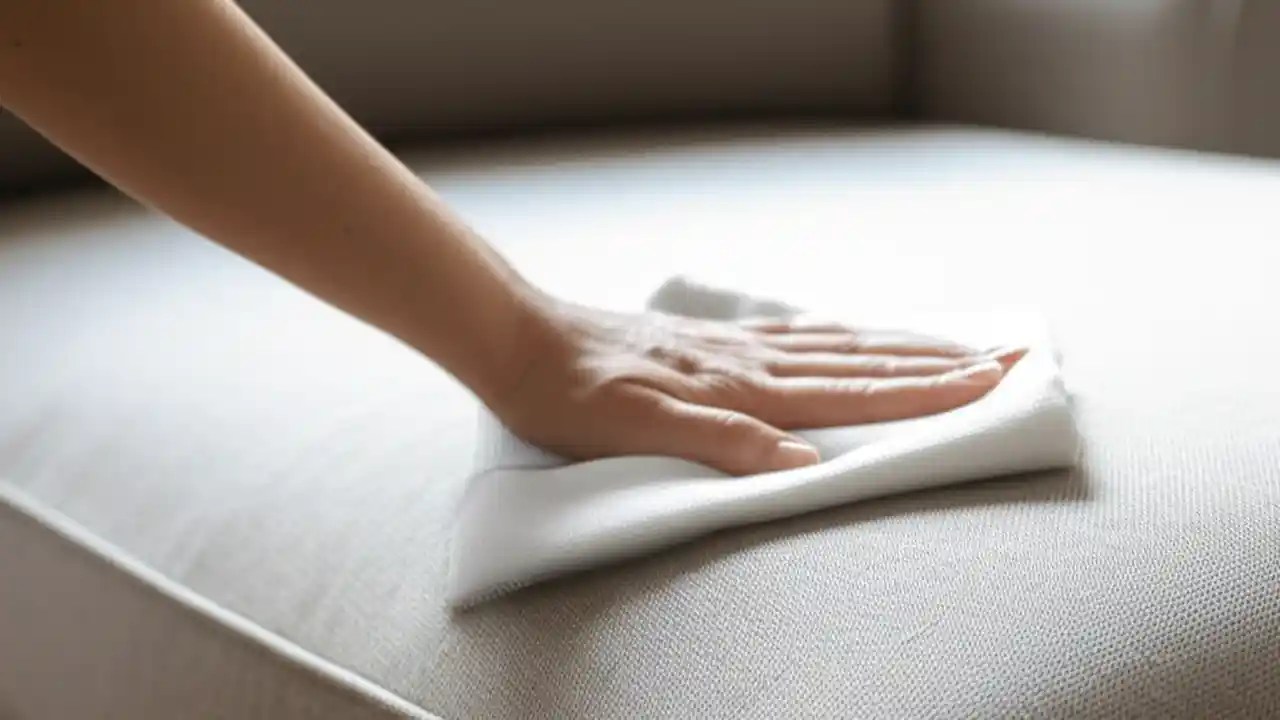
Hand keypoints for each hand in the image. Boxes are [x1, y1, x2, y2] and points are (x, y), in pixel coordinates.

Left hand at [491, 298, 1025, 475]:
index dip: (927, 392)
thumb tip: (805, 464)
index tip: (993, 381)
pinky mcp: (711, 342)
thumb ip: (723, 444)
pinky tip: (852, 335)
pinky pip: (797, 336)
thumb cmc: (574, 395)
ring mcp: (734, 347)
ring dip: (904, 347)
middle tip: (1009, 355)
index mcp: (744, 390)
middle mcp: (751, 362)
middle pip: (865, 363)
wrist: (524, 341)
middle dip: (941, 363)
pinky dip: (843, 336)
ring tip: (957, 343)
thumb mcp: (639, 429)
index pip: (855, 393)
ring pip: (839, 345)